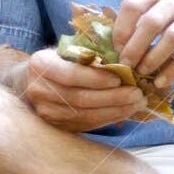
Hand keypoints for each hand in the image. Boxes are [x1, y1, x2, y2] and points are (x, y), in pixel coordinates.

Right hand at [21, 48, 144, 132]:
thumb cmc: (61, 59)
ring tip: (136, 103)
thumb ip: (90, 50)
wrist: (36, 80)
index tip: (119, 78)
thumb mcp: (70, 47)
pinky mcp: (57, 126)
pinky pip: (86, 125)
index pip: (71, 75)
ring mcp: (46, 112)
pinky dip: (109, 119)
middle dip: (113, 97)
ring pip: (85, 115)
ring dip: (115, 110)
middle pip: (80, 98)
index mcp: (41, 64)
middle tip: (137, 93)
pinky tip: (125, 112)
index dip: (96, 79)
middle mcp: (39, 90)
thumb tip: (123, 55)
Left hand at [113, 0, 173, 86]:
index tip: (117, 49)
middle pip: (151, 22)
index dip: (121, 29)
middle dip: (135, 47)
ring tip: (143, 72)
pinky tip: (162, 80)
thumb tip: (115, 44)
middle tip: (126, 65)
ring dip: (154, 58)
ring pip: (172, 37)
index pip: (133, 4)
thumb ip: (142, 12)